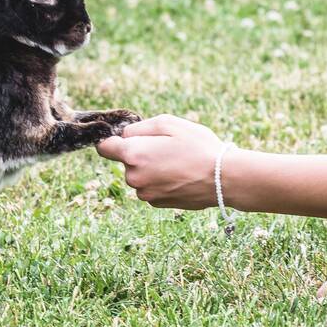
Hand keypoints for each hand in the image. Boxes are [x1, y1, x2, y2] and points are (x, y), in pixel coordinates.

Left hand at [95, 113, 224, 208]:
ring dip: (151, 167)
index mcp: (133, 154)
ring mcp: (145, 193)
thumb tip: (124, 135)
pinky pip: (151, 186)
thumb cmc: (197, 146)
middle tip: (167, 147)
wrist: (222, 179)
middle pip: (126, 160)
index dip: (112, 139)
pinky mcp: (157, 203)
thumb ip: (139, 127)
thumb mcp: (169, 123)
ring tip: (178, 161)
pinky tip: (180, 175)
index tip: (125, 138)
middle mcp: (133, 178)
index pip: (104, 147)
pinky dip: (160, 180)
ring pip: (140, 174)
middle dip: (140, 152)